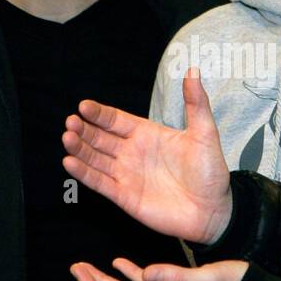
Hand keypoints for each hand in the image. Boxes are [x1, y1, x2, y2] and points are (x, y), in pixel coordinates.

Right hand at [62, 69, 232, 244]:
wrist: (214, 210)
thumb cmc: (211, 172)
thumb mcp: (205, 133)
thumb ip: (196, 103)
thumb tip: (193, 70)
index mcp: (147, 134)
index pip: (116, 120)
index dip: (99, 114)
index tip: (84, 106)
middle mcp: (132, 152)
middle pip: (100, 138)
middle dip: (84, 130)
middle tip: (70, 122)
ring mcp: (127, 174)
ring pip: (95, 159)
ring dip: (80, 149)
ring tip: (67, 138)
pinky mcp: (124, 196)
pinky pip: (100, 183)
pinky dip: (84, 174)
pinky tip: (70, 162)